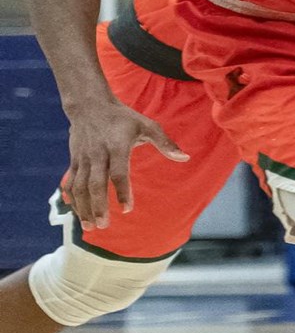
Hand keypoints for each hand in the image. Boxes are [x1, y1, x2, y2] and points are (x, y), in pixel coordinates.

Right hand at [62, 99, 188, 228]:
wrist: (90, 105)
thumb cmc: (124, 118)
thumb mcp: (147, 125)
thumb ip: (165, 143)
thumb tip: (185, 158)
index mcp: (117, 146)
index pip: (119, 173)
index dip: (123, 191)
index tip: (127, 209)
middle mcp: (97, 154)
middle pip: (95, 184)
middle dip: (98, 206)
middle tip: (103, 225)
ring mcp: (83, 158)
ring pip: (80, 186)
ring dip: (83, 207)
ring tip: (89, 227)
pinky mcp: (74, 160)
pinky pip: (70, 182)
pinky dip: (72, 198)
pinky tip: (76, 212)